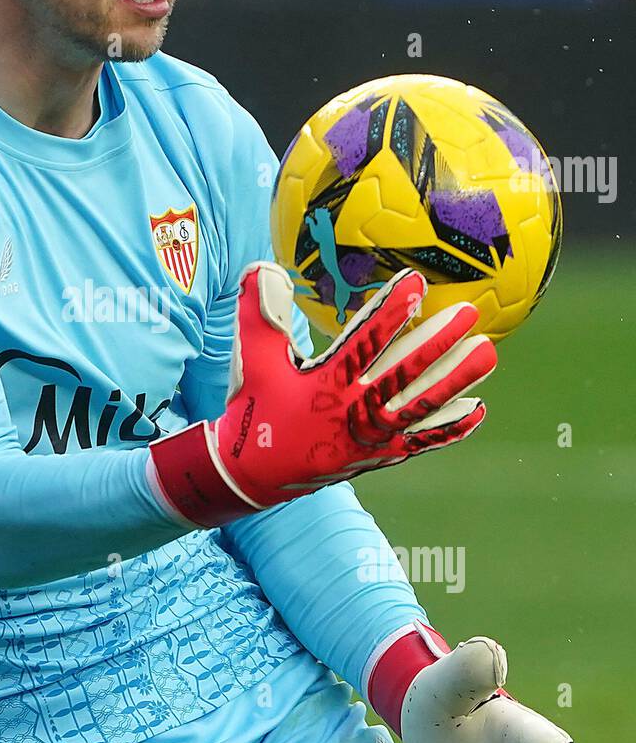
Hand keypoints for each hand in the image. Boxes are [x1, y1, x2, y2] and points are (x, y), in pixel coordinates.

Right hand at [147, 262, 495, 526]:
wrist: (254, 474)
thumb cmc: (256, 407)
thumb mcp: (253, 360)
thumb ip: (259, 314)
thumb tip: (260, 268)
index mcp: (325, 384)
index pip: (364, 341)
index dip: (391, 312)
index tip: (415, 282)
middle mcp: (353, 411)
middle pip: (404, 373)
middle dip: (438, 342)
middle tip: (468, 314)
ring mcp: (371, 437)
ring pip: (422, 405)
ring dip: (457, 379)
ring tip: (488, 353)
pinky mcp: (380, 456)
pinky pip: (422, 441)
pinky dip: (450, 426)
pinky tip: (477, 408)